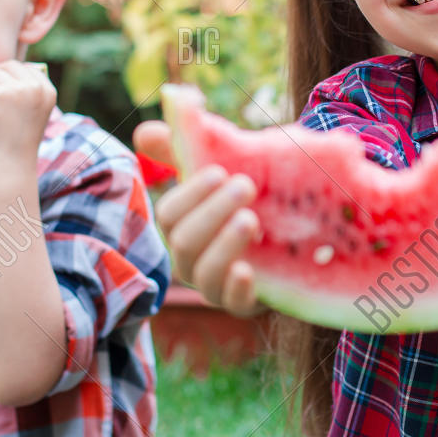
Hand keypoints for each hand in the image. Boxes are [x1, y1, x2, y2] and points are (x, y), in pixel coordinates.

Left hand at [0, 61, 54, 169]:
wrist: (10, 166)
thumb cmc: (18, 146)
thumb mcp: (34, 115)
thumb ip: (28, 96)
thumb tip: (6, 74)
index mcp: (48, 92)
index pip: (28, 69)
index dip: (11, 74)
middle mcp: (35, 88)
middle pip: (9, 66)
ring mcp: (15, 91)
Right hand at [133, 119, 263, 315]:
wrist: (293, 239)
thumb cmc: (246, 200)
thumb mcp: (220, 171)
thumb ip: (184, 149)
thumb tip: (144, 132)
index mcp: (181, 227)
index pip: (169, 214)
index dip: (191, 194)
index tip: (220, 171)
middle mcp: (191, 259)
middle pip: (184, 242)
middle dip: (212, 213)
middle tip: (247, 186)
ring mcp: (214, 285)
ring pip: (203, 274)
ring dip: (224, 245)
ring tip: (251, 220)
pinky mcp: (242, 304)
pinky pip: (231, 304)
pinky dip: (236, 289)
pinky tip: (248, 270)